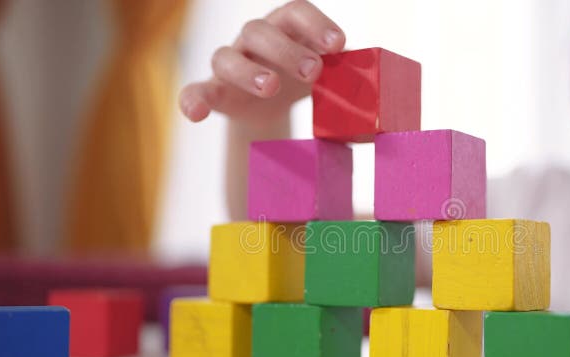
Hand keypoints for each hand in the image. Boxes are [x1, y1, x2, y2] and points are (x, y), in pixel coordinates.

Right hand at [179, 0, 345, 123]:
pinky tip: (198, 113)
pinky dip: (191, 99)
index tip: (339, 45)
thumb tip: (378, 131)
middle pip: (261, 31)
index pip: (297, 12)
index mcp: (287, 30)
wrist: (267, 109)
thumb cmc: (301, 84)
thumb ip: (350, 99)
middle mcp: (254, 40)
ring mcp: (230, 64)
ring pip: (226, 57)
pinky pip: (193, 90)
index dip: (316, 25)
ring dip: (248, 71)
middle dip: (287, 49)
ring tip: (271, 88)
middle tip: (314, 71)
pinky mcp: (212, 92)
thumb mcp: (327, 86)